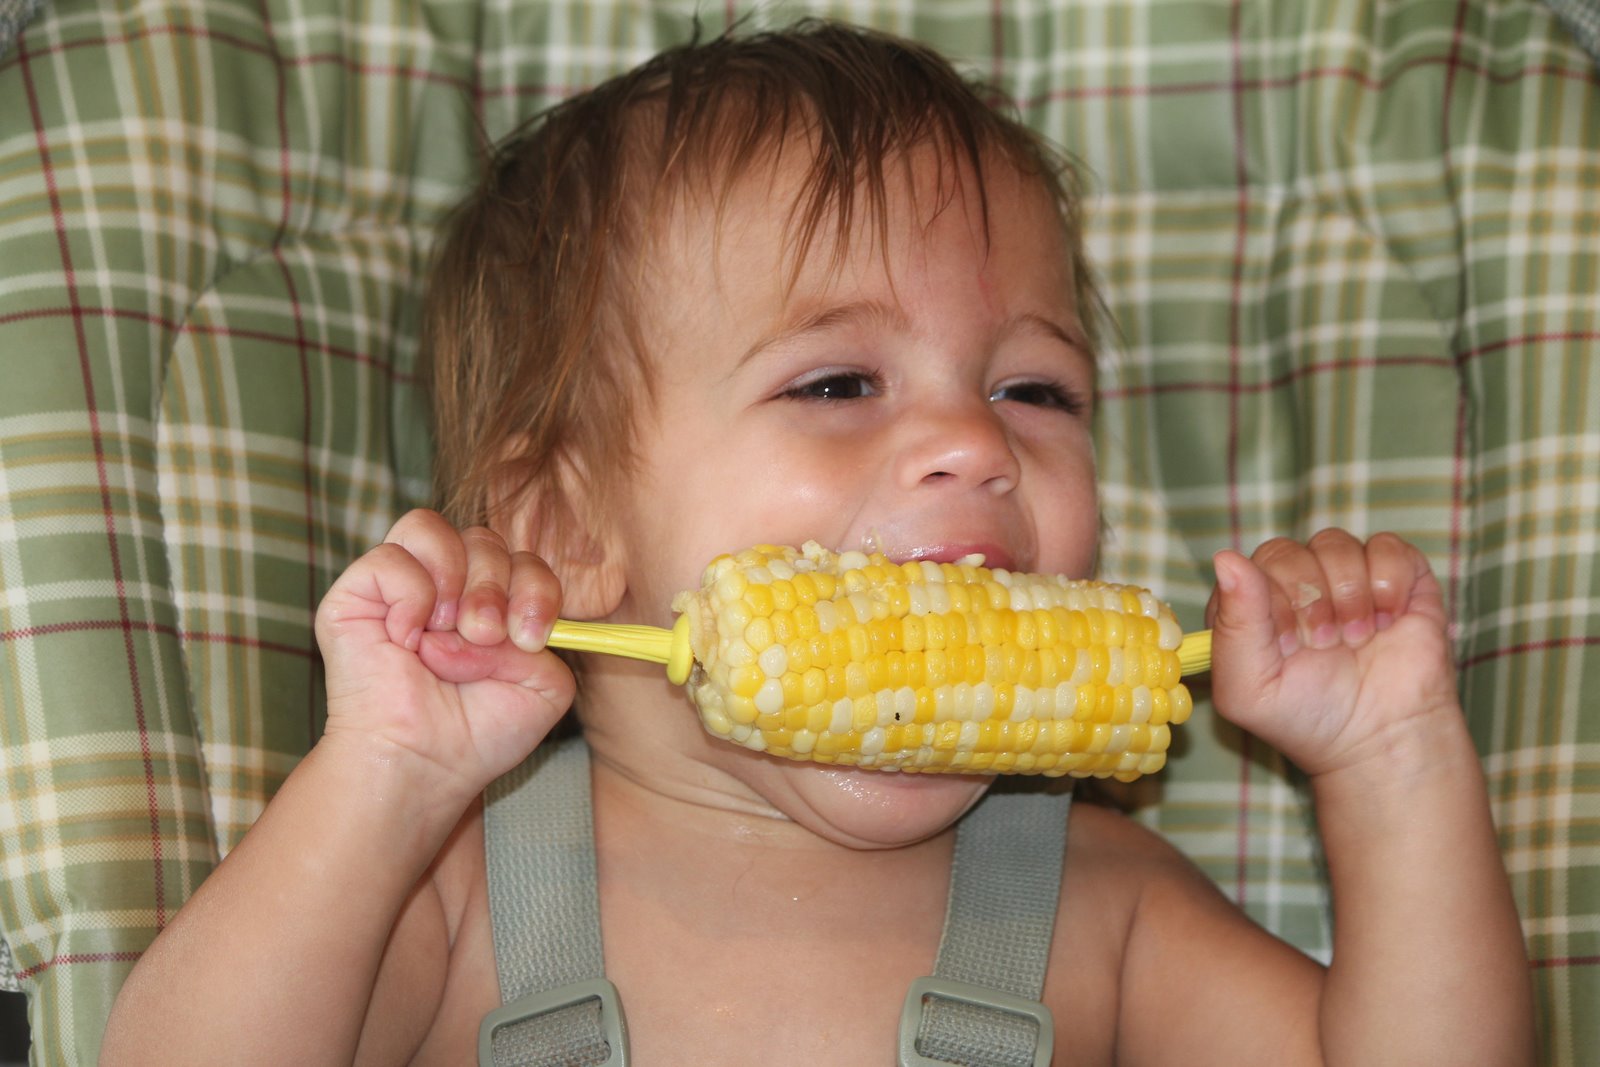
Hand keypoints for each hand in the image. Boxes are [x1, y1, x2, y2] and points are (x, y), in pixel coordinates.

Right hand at [313, 509, 574, 802]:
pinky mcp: (355, 595)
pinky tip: (409, 638)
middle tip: (485, 636)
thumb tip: (518, 604)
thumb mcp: (545, 684)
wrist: (422, 765)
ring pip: (430, 526)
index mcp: (490, 601)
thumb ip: (552, 631)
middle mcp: (445, 586)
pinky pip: (389, 556)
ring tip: (449, 630)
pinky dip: (412, 594)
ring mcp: (399, 587)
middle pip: (483, 539)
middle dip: (495, 588)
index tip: (532, 638)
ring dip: (455, 579)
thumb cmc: (479, 732)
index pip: (523, 559)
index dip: (537, 588)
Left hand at [1205, 530, 1459, 778]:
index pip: (1246, 569)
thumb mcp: (1248, 688)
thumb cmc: (1306, 719)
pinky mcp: (1396, 576)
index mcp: (1248, 606)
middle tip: (1325, 644)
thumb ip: (1233, 624)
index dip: (1271, 604)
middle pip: (1288, 552)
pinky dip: (1389, 581)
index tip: (1289, 646)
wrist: (1383, 740)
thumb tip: (1226, 558)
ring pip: (1334, 543)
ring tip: (1356, 638)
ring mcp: (1343, 576)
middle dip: (1309, 601)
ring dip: (1349, 594)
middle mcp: (1292, 585)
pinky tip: (1389, 620)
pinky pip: (1388, 546)